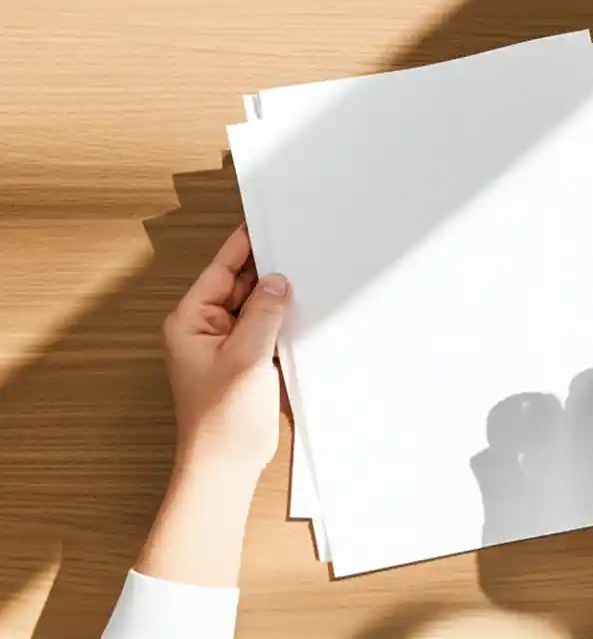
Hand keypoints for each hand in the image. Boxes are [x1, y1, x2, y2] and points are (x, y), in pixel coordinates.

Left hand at [161, 225, 289, 473]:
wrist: (226, 467)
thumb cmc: (221, 421)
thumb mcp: (246, 357)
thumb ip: (263, 313)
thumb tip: (277, 281)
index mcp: (190, 322)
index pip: (219, 270)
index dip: (243, 245)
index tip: (265, 223)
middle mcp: (205, 330)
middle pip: (240, 286)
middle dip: (268, 275)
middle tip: (299, 255)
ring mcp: (226, 347)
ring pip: (256, 309)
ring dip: (277, 303)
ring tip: (305, 285)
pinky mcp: (246, 363)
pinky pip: (265, 332)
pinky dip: (282, 325)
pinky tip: (302, 318)